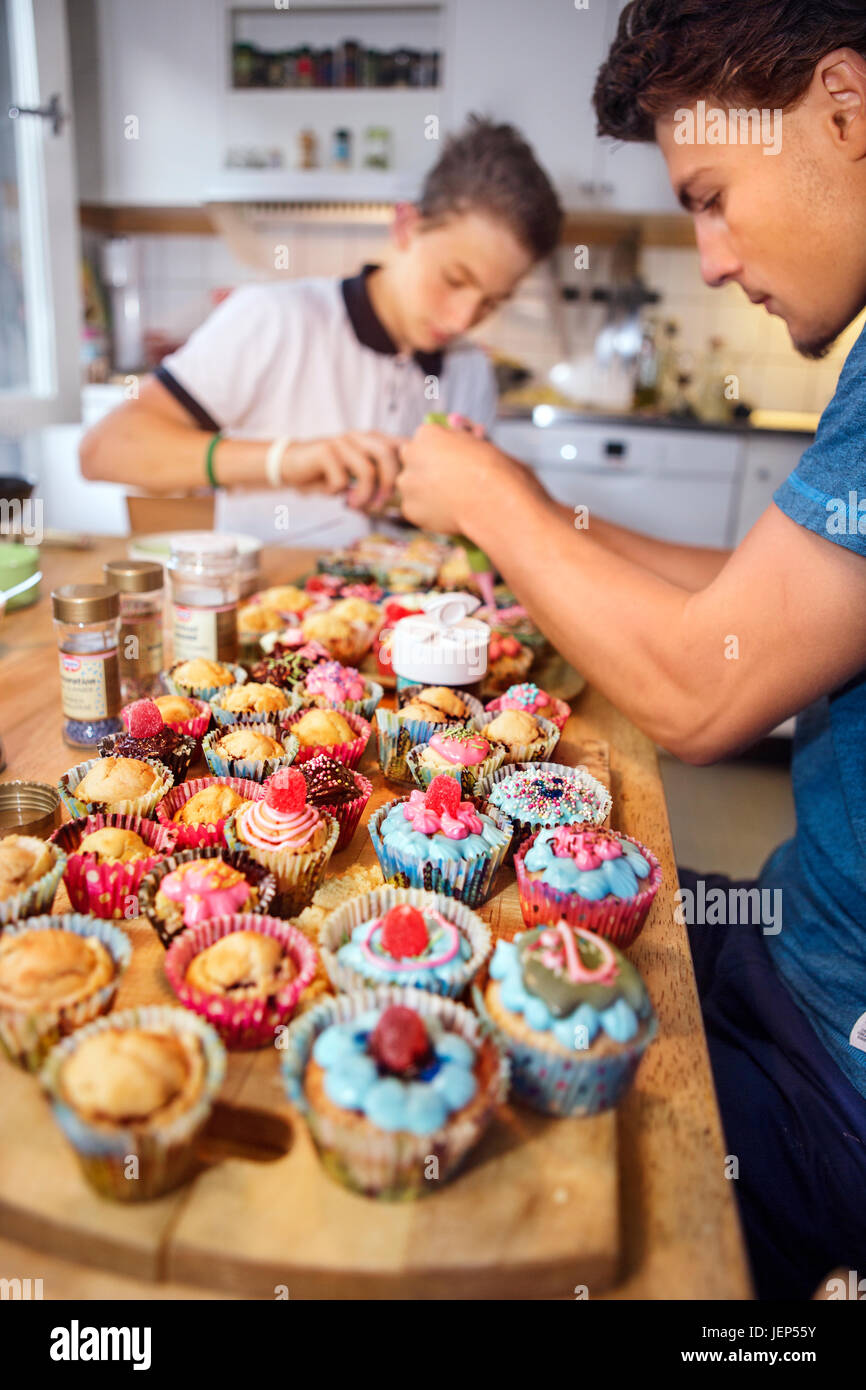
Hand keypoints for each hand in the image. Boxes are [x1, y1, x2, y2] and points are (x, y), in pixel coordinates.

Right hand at [280, 432, 403, 509]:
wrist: (290, 465)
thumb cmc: (327, 474)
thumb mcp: (355, 475)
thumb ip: (377, 480)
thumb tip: (398, 499)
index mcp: (372, 439)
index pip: (400, 446)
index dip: (407, 467)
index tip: (400, 490)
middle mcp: (359, 436)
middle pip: (388, 455)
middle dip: (388, 484)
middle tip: (379, 503)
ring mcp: (341, 441)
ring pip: (367, 469)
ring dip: (364, 494)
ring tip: (356, 505)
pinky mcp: (324, 451)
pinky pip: (341, 478)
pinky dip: (337, 492)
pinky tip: (329, 491)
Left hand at [398, 421, 529, 532]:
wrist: (494, 500)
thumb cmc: (493, 469)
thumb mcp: (477, 440)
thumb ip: (458, 434)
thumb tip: (452, 422)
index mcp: (426, 433)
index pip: (422, 442)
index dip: (437, 454)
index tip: (451, 463)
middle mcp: (410, 454)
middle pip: (410, 461)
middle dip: (424, 470)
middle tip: (449, 482)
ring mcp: (407, 482)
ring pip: (410, 486)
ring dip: (423, 491)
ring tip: (450, 499)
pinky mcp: (409, 508)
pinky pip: (414, 508)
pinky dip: (427, 512)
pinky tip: (447, 512)